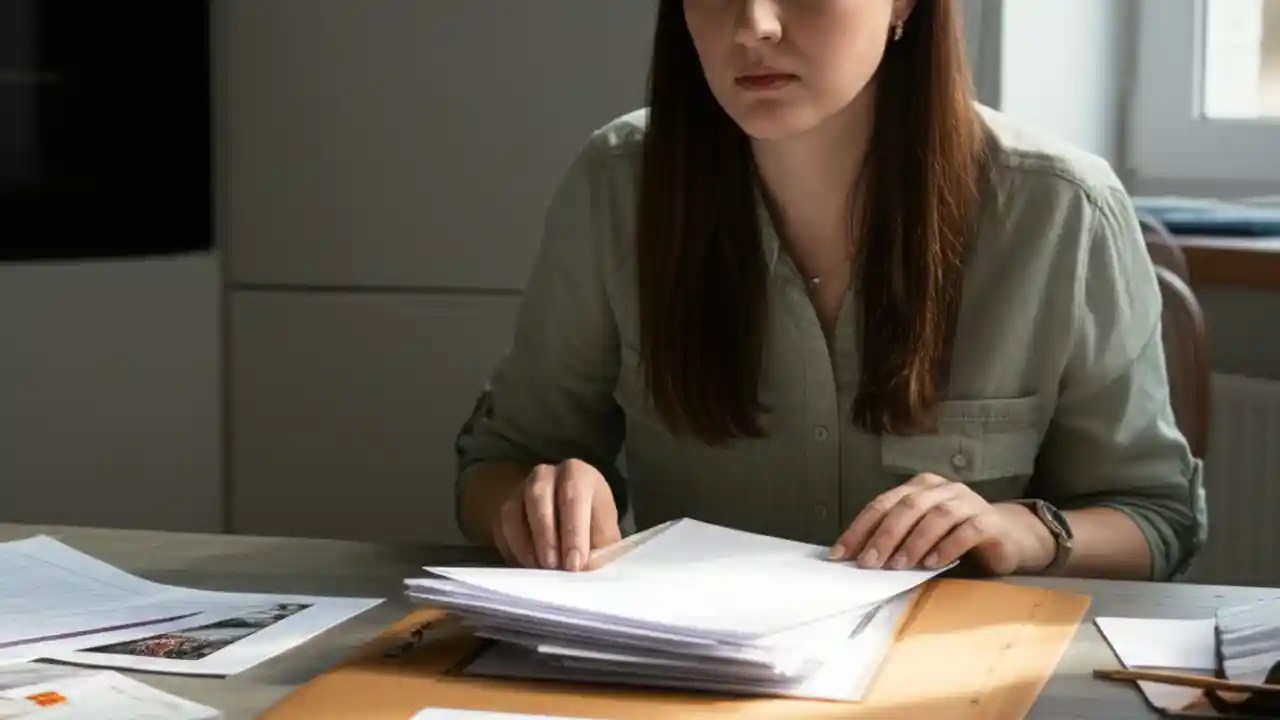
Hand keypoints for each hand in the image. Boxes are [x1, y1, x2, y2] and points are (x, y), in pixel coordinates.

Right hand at [492, 458, 621, 571]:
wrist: (570, 521)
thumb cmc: (592, 527)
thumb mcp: (603, 536)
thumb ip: (598, 550)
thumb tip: (586, 570)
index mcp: (578, 474)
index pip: (573, 495)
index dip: (573, 531)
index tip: (574, 563)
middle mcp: (546, 475)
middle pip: (539, 496)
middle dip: (546, 536)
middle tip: (554, 566)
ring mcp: (521, 489)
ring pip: (514, 511)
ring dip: (526, 544)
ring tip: (540, 569)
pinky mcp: (505, 509)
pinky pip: (502, 528)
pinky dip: (513, 550)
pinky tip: (528, 566)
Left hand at [828, 473, 1054, 575]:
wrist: (1008, 538)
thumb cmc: (955, 538)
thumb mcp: (921, 535)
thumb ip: (895, 539)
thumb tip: (856, 558)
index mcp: (919, 488)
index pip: (882, 504)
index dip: (859, 528)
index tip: (840, 554)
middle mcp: (942, 489)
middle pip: (907, 507)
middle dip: (884, 536)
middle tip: (869, 562)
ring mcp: (967, 501)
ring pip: (936, 516)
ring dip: (914, 542)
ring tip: (899, 566)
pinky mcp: (989, 521)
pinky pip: (966, 530)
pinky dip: (947, 547)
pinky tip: (933, 564)